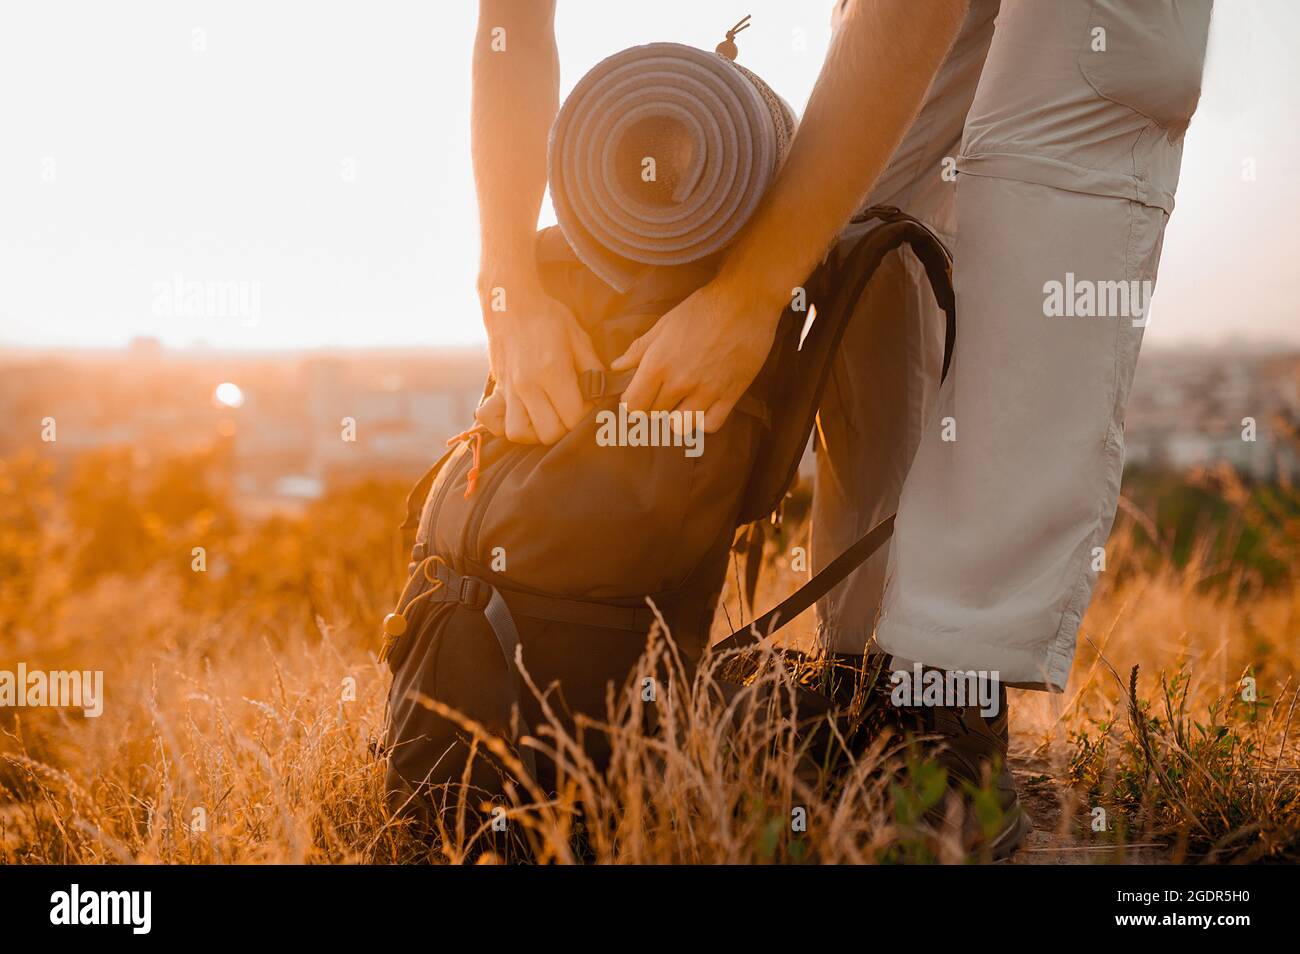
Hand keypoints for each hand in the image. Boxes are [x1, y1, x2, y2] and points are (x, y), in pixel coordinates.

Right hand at [483, 285, 601, 443]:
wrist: (509, 302)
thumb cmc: (548, 317)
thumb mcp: (579, 337)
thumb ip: (593, 369)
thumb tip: (601, 396)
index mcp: (552, 371)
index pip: (572, 417)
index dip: (584, 416)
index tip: (586, 402)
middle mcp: (528, 385)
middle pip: (548, 433)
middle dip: (564, 428)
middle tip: (569, 410)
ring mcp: (509, 390)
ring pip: (519, 434)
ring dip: (535, 431)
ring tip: (547, 416)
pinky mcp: (497, 389)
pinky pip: (496, 422)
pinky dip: (507, 425)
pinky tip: (523, 416)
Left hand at [610, 280, 782, 432]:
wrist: (745, 302)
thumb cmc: (702, 308)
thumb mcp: (664, 324)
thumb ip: (639, 349)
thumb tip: (617, 366)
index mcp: (658, 364)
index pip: (633, 405)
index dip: (631, 403)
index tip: (637, 395)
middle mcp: (680, 382)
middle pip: (654, 415)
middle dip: (653, 407)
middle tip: (660, 394)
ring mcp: (706, 391)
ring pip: (680, 426)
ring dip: (676, 417)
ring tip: (681, 403)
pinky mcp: (730, 395)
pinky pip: (710, 425)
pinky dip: (703, 421)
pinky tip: (702, 407)